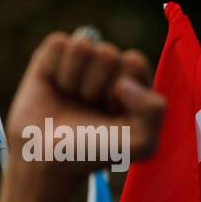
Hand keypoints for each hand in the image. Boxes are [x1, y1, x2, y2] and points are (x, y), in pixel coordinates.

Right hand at [0, 31, 165, 201]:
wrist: (46, 158)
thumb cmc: (95, 151)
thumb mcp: (141, 143)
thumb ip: (154, 112)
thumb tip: (124, 82)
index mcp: (136, 84)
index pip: (134, 61)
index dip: (122, 88)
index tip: (112, 113)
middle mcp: (111, 69)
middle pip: (108, 53)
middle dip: (97, 86)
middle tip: (90, 109)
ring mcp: (82, 61)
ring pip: (83, 46)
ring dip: (75, 79)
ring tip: (74, 99)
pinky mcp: (53, 56)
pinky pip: (58, 43)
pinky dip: (54, 69)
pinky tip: (55, 87)